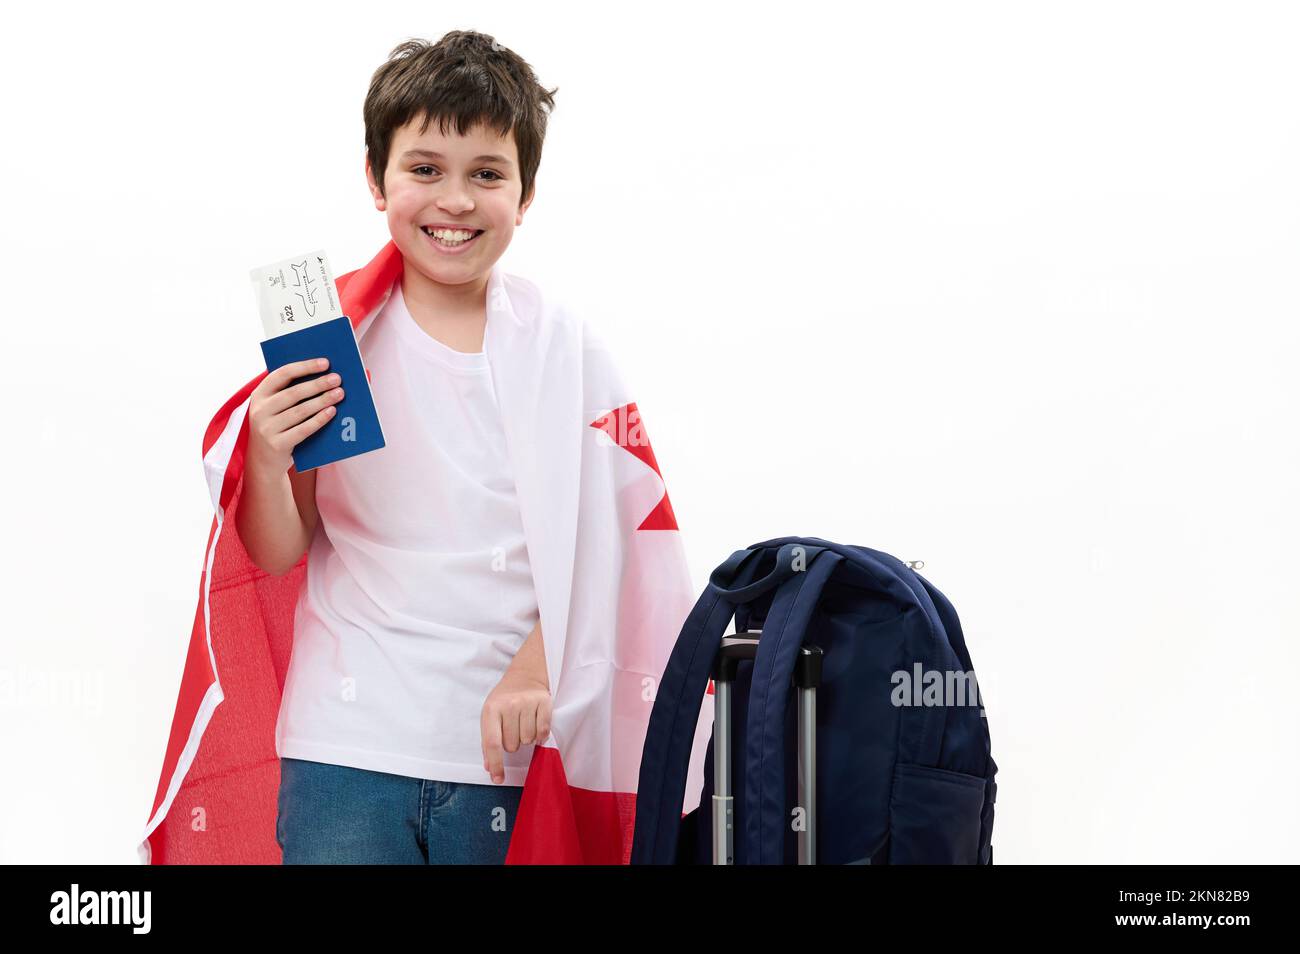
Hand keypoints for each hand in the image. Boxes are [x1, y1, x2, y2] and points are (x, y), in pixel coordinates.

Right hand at [246, 357, 344, 477]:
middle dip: (318, 384)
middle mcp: (259, 410)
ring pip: (300, 411)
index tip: (326, 362)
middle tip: (337, 378)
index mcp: (259, 394)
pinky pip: (302, 429)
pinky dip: (319, 419)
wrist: (263, 462)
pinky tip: (332, 412)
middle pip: (293, 393)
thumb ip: (291, 392)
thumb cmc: (277, 427)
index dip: (305, 367)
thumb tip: (323, 374)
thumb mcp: (276, 408)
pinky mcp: (277, 444)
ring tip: (340, 393)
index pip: (282, 374)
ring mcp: (266, 428)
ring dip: (322, 400)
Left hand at [480, 669, 551, 783]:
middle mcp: (509, 705)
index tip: (498, 779)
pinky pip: (543, 732)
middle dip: (513, 743)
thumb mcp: (490, 716)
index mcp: (491, 709)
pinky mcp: (544, 702)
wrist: (524, 676)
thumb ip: (488, 742)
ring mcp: (528, 702)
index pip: (492, 743)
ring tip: (524, 724)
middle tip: (513, 729)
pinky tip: (535, 725)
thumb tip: (489, 768)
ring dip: (526, 738)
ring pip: (528, 740)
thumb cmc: (504, 700)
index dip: (495, 764)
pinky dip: (540, 735)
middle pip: (512, 745)